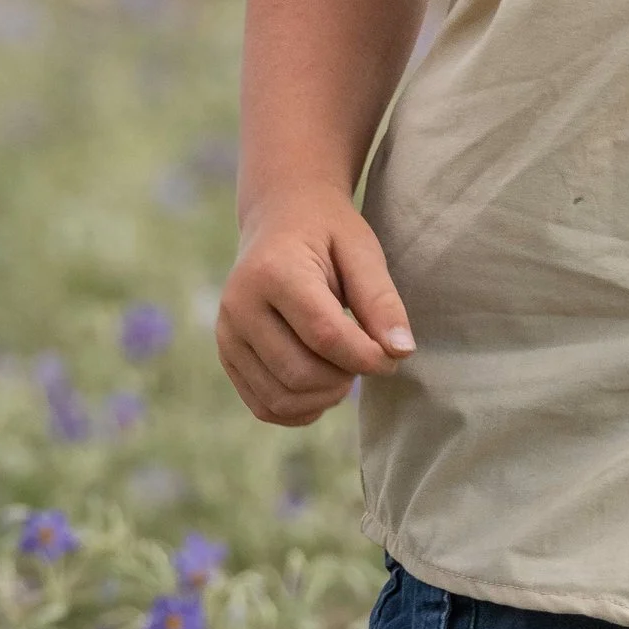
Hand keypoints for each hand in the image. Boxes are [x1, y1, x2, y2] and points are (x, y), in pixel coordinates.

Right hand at [217, 184, 416, 426]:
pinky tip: (324, 386)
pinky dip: (301, 409)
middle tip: (367, 356)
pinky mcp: (227, 356)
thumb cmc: (328, 234)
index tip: (393, 355)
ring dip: (326, 396)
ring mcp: (227, 334)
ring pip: (282, 397)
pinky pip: (265, 407)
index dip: (367, 357)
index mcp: (273, 272)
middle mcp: (239, 306)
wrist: (279, 219)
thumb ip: (382, 301)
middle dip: (346, 377)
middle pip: (301, 373)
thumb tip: (401, 352)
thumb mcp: (362, 252)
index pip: (325, 335)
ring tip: (345, 367)